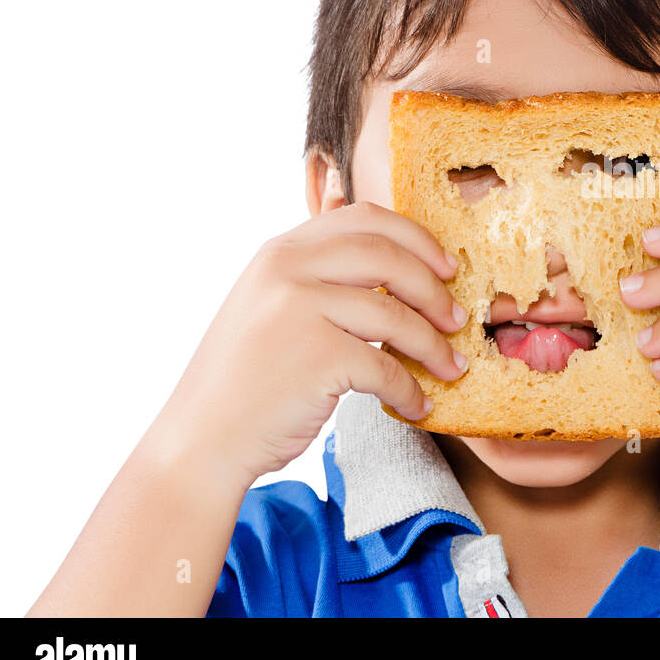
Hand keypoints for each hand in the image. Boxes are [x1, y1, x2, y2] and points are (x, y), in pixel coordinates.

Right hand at [155, 201, 468, 487]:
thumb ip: (320, 277)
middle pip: (390, 258)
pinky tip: (418, 404)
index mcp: (281, 250)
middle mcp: (286, 269)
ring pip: (396, 315)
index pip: (365, 219)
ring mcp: (299, 310)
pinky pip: (387, 367)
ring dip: (435, 346)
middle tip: (458, 318)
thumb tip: (400, 263)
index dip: (417, 239)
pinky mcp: (316, 357)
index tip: (446, 268)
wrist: (201, 441)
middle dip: (435, 289)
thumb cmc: (247, 379)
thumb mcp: (272, 305)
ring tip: (452, 366)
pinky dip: (411, 389)